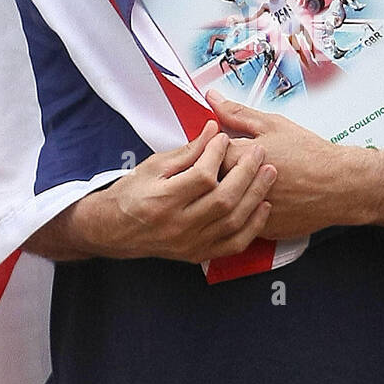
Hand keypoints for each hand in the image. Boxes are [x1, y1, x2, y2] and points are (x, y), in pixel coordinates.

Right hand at [24, 120, 277, 263]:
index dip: (217, 154)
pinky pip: (233, 244)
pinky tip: (262, 206)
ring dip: (255, 196)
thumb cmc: (132, 194)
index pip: (201, 176)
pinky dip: (252, 226)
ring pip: (233, 222)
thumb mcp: (153, 166)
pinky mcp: (198, 253)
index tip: (224, 137)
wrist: (114, 231)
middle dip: (247, 173)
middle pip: (223, 200)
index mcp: (162, 201)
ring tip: (269, 173)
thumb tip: (213, 130)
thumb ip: (187, 151)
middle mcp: (178, 225)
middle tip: (260, 152)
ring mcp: (190, 243)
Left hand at [206, 89, 359, 240]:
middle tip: (232, 164)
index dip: (209, 148)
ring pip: (225, 205)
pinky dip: (246, 211)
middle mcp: (241, 188)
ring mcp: (250, 212)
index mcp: (239, 158)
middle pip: (209, 181)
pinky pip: (242, 223)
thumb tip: (214, 100)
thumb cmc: (311, 155)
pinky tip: (260, 199)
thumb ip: (237, 113)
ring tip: (244, 182)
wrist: (339, 185)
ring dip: (228, 193)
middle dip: (215, 171)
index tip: (219, 146)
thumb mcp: (273, 125)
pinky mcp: (262, 230)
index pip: (204, 153)